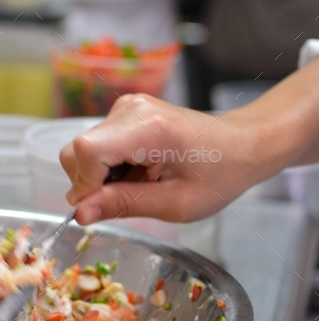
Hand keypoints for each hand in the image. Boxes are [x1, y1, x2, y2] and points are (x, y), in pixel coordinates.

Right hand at [60, 93, 261, 224]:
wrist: (242, 144)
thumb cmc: (220, 174)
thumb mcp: (176, 204)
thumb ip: (124, 205)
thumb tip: (80, 214)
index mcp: (149, 128)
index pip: (87, 151)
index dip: (85, 186)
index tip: (100, 209)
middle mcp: (131, 109)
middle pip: (78, 150)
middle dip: (91, 185)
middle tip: (128, 200)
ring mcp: (126, 107)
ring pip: (83, 150)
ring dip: (102, 177)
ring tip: (142, 184)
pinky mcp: (124, 111)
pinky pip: (96, 145)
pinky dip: (109, 166)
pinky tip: (140, 172)